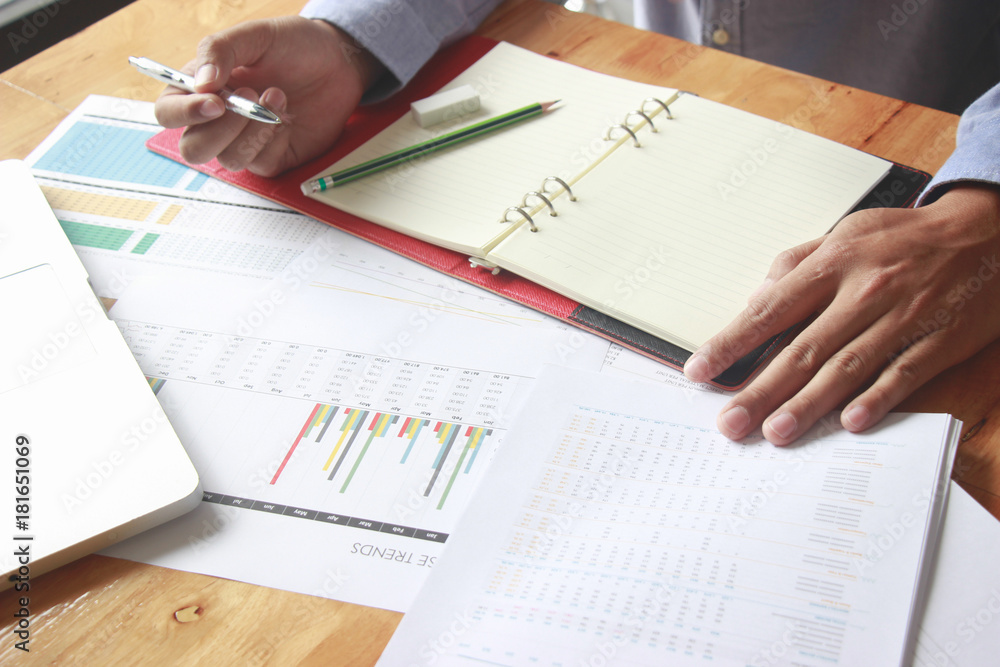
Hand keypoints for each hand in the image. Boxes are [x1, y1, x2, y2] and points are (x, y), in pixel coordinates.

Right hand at [154, 17, 384, 175]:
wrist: (337, 62)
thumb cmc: (293, 45)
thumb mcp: (255, 36)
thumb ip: (220, 51)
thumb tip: (200, 84)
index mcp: (200, 88)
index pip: (169, 113)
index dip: (185, 113)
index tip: (215, 101)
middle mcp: (217, 119)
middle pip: (192, 149)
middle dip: (219, 131)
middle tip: (248, 100)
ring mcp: (244, 140)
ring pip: (228, 160)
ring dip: (253, 131)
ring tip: (277, 96)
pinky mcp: (272, 156)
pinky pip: (260, 164)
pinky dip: (274, 141)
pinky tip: (287, 117)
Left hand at [683, 184, 999, 443]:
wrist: (988, 232)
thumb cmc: (904, 238)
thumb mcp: (845, 234)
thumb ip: (796, 264)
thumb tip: (756, 300)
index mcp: (833, 264)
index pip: (770, 310)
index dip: (732, 343)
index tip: (700, 371)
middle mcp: (863, 292)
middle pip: (801, 349)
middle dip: (761, 389)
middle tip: (730, 423)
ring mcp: (901, 319)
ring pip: (846, 367)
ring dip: (809, 403)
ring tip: (776, 432)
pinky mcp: (937, 341)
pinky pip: (902, 374)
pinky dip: (877, 399)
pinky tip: (849, 422)